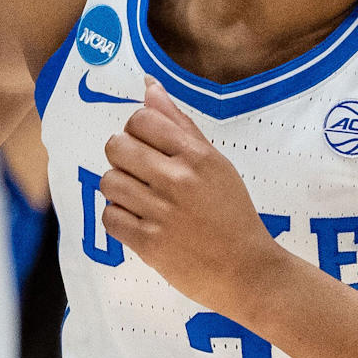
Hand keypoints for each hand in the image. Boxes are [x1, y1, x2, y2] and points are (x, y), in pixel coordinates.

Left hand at [98, 93, 284, 311]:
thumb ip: (180, 124)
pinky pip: (110, 217)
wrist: (248, 271)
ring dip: (119, 189)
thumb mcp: (215, 163)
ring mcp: (162, 213)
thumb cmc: (232, 214)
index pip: (141, 120)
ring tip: (139, 200)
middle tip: (139, 174)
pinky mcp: (149, 244)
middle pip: (117, 147)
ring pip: (109, 182)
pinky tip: (138, 222)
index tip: (147, 147)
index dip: (136, 130)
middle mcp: (178, 180)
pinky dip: (119, 219)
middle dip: (122, 158)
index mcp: (196, 156)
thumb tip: (149, 86)